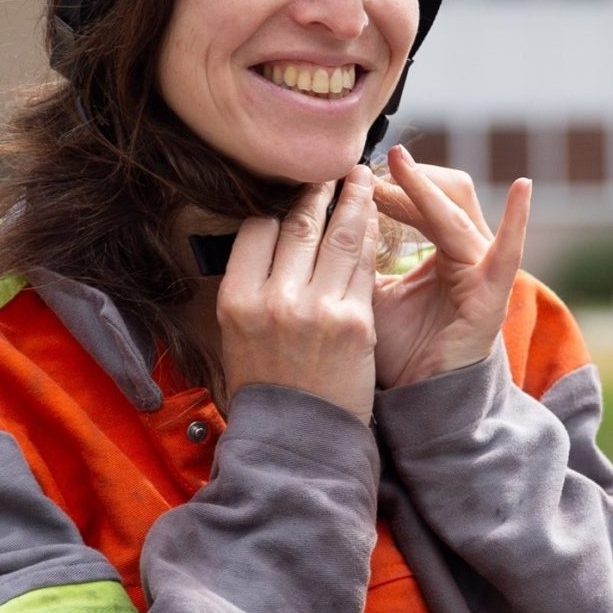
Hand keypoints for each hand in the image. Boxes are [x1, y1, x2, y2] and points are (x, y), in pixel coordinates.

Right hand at [215, 165, 379, 422]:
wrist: (299, 442)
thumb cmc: (269, 385)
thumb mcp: (237, 332)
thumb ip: (253, 284)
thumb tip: (270, 231)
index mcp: (236, 300)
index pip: (257, 228)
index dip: (279, 206)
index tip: (294, 193)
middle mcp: (273, 300)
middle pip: (299, 224)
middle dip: (320, 190)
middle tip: (333, 169)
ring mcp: (316, 310)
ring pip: (338, 235)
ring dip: (354, 200)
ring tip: (361, 179)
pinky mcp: (355, 323)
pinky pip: (366, 265)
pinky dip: (372, 237)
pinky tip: (377, 220)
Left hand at [371, 146, 530, 389]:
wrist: (418, 398)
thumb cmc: (398, 347)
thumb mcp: (368, 293)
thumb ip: (357, 257)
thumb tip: (328, 215)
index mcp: (442, 249)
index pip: (420, 200)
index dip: (392, 185)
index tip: (354, 175)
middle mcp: (468, 252)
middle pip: (443, 193)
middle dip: (405, 179)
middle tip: (366, 171)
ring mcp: (483, 270)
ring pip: (456, 212)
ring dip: (423, 188)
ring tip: (398, 165)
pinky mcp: (492, 294)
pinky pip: (507, 252)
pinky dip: (518, 220)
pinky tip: (523, 188)